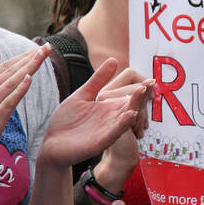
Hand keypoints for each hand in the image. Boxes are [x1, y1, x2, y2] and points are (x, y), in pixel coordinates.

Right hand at [0, 48, 49, 172]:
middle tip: (46, 46)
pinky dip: (19, 88)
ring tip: (43, 55)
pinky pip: (9, 102)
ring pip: (11, 82)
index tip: (36, 49)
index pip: (2, 68)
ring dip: (29, 67)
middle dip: (29, 58)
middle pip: (9, 72)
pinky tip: (30, 77)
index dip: (20, 57)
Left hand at [38, 58, 152, 169]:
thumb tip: (114, 59)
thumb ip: (98, 80)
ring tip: (143, 92)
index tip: (150, 79)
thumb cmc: (66, 121)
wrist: (51, 145)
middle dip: (140, 94)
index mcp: (107, 108)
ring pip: (124, 118)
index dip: (138, 88)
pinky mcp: (99, 143)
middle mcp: (110, 119)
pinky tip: (130, 114)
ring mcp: (105, 131)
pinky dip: (123, 124)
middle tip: (152, 82)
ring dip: (134, 105)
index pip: (127, 96)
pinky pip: (114, 133)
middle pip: (129, 105)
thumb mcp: (82, 95)